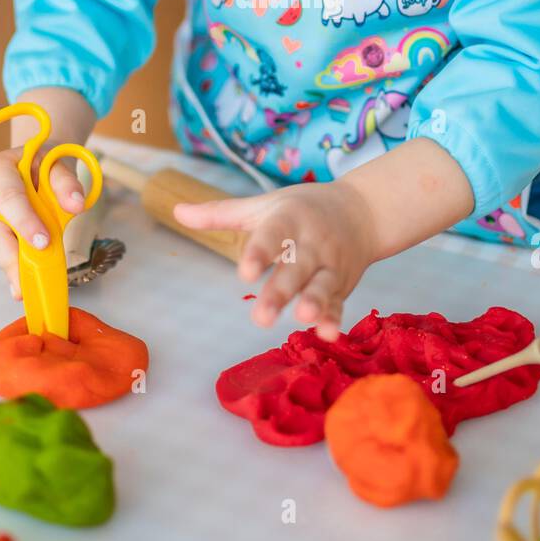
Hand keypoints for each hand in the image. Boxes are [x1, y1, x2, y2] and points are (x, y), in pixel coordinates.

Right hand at [0, 146, 83, 297]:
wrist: (29, 165)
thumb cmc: (42, 164)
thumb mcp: (56, 164)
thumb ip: (66, 182)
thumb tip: (76, 205)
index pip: (8, 197)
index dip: (24, 221)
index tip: (42, 242)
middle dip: (11, 256)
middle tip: (25, 282)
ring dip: (11, 267)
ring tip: (24, 289)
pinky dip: (12, 266)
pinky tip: (20, 284)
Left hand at [173, 182, 374, 339]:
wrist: (363, 210)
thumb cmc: (303, 209)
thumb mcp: (263, 205)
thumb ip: (220, 213)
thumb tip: (176, 211)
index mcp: (289, 219)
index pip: (274, 235)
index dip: (260, 253)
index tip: (244, 272)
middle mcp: (311, 243)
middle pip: (295, 268)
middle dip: (280, 291)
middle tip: (261, 317)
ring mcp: (329, 265)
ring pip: (321, 286)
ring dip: (314, 303)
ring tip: (302, 318)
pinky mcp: (342, 285)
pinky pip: (339, 303)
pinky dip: (335, 318)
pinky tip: (328, 334)